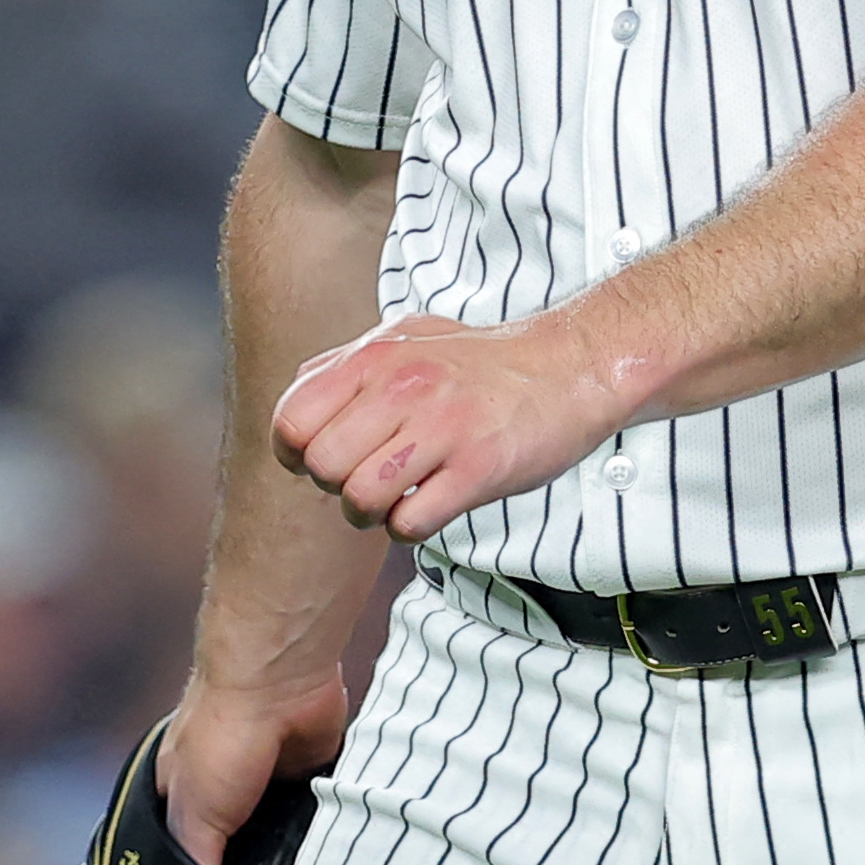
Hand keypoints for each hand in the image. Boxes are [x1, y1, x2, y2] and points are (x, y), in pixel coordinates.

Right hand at [160, 675, 348, 864]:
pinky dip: (319, 840)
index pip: (185, 859)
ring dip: (286, 864)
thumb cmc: (223, 731)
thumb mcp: (193, 812)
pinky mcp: (309, 781)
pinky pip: (314, 823)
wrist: (282, 682)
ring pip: (277, 843)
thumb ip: (194, 861)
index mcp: (183, 798)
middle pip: (235, 854)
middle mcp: (225, 793)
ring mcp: (269, 788)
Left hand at [273, 313, 626, 544]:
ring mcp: (443, 428)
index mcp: (377, 357)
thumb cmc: (488, 362)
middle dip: (336, 487)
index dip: (297, 453)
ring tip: (397, 498)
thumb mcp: (408, 338)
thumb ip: (349, 365)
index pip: (291, 422)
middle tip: (368, 479)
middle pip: (323, 466)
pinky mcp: (480, 468)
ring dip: (372, 513)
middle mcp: (403, 388)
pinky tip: (429, 505)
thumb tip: (299, 397)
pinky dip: (410, 527)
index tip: (325, 458)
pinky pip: (411, 522)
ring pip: (360, 499)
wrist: (573, 367)